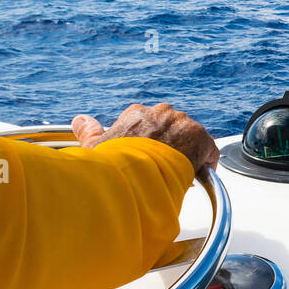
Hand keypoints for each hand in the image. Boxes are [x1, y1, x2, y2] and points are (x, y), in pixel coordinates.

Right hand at [71, 104, 219, 175]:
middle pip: (171, 129)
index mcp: (137, 114)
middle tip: (164, 169)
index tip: (149, 159)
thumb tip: (80, 120)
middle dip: (170, 147)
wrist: (135, 175)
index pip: (149, 125)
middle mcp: (160, 113)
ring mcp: (181, 123)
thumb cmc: (113, 165)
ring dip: (186, 154)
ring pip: (189, 138)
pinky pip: (208, 148)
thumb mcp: (95, 147)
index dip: (151, 145)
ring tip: (179, 174)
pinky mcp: (199, 136)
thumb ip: (89, 131)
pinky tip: (198, 175)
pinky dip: (206, 161)